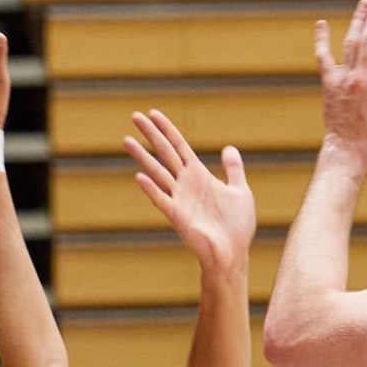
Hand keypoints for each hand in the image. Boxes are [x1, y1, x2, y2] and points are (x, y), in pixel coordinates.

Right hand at [125, 109, 255, 271]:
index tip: (153, 113)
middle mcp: (185, 184)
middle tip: (134, 116)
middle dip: (150, 134)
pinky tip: (140, 177)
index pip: (179, 146)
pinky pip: (162, 200)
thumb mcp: (240, 191)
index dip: (167, 129)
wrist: (234, 254)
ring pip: (158, 172)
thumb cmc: (236, 226)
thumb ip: (234, 169)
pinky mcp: (178, 216)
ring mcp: (179, 199)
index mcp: (199, 176)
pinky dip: (151, 189)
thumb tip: (228, 148)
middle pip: (164, 153)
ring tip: (126, 141)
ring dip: (142, 157)